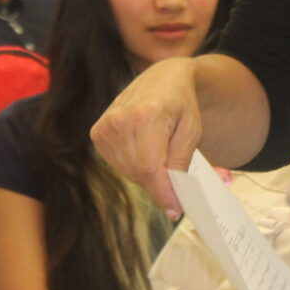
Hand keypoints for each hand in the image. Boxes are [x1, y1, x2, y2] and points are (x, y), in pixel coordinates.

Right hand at [90, 57, 202, 214]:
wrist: (162, 79)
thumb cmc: (182, 105)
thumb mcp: (191, 133)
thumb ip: (180, 166)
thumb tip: (173, 201)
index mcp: (147, 115)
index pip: (150, 167)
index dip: (163, 192)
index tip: (176, 209)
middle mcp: (120, 120)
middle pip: (138, 172)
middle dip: (159, 184)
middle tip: (175, 181)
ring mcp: (105, 126)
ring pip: (128, 172)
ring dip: (147, 174)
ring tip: (160, 155)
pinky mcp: (97, 133)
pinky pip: (117, 164)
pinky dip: (134, 165)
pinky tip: (144, 149)